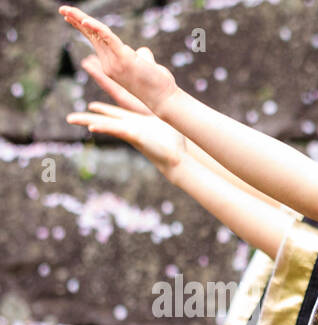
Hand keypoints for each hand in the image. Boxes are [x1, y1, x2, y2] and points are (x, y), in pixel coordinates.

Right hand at [59, 6, 178, 113]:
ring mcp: (115, 62)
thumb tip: (143, 51)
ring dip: (80, 20)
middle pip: (91, 36)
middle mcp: (109, 63)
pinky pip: (108, 40)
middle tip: (62, 9)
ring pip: (96, 35)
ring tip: (66, 10)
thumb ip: (142, 55)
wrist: (165, 99)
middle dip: (76, 21)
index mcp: (112, 63)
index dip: (84, 28)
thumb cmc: (158, 84)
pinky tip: (87, 20)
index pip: (95, 41)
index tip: (73, 18)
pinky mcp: (125, 59)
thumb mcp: (148, 66)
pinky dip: (97, 28)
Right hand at [66, 101, 187, 173]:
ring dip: (87, 121)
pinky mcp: (134, 135)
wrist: (179, 156)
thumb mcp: (165, 123)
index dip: (104, 109)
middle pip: (104, 119)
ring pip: (105, 124)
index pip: (116, 113)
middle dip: (87, 117)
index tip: (92, 106)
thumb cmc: (174, 142)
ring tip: (71, 119)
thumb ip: (162, 117)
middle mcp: (129, 127)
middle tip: (69, 118)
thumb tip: (170, 110)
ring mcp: (130, 131)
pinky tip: (92, 127)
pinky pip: (116, 129)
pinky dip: (104, 127)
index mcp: (135, 122)